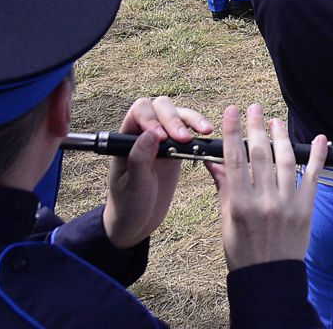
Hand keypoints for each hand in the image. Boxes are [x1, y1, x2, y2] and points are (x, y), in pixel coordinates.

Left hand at [102, 95, 212, 249]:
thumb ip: (139, 159)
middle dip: (174, 118)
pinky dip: (198, 130)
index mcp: (126, 139)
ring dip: (191, 119)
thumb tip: (151, 133)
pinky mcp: (176, 149)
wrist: (137, 223)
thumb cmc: (128, 205)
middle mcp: (144, 134)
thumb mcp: (132, 186)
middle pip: (161, 107)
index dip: (151, 118)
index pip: (139, 112)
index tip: (160, 137)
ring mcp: (162, 140)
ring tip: (204, 131)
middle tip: (183, 139)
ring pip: (178, 114)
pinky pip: (189, 130)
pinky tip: (206, 135)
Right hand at [214, 105, 324, 271]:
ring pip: (286, 160)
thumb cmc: (243, 250)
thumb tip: (213, 160)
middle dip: (256, 127)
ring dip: (281, 136)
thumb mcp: (227, 220)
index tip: (232, 111)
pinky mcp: (306, 208)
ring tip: (275, 121)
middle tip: (254, 108)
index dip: (233, 132)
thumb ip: (224, 187)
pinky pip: (313, 177)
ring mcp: (287, 204)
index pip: (235, 160)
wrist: (269, 277)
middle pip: (260, 155)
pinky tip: (318, 139)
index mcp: (240, 205)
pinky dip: (317, 156)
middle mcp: (264, 201)